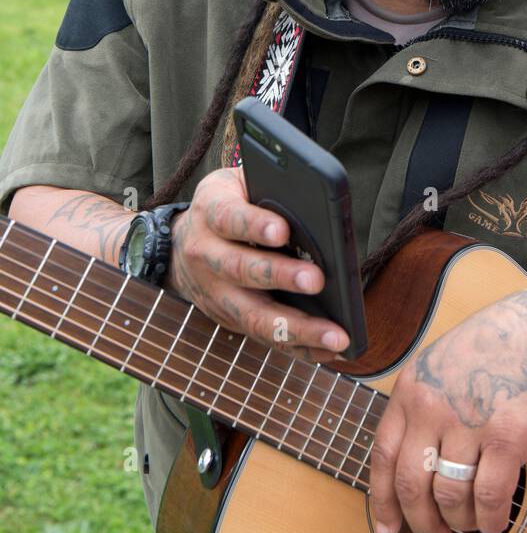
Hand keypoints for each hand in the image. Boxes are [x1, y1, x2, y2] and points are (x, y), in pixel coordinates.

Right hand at [167, 165, 348, 360]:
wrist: (183, 245)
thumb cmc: (229, 206)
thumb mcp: (238, 183)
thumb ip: (269, 185)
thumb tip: (315, 204)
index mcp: (210, 212)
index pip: (229, 218)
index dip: (254, 225)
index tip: (282, 230)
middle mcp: (206, 255)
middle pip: (241, 270)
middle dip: (280, 276)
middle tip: (318, 279)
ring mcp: (216, 295)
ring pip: (254, 316)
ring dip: (297, 328)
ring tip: (337, 334)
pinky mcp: (231, 321)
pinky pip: (265, 337)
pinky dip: (300, 346)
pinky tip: (332, 348)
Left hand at [368, 284, 526, 532]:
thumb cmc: (486, 352)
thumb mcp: (434, 370)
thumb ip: (418, 414)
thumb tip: (408, 477)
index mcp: (409, 391)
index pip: (383, 457)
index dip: (383, 501)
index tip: (389, 528)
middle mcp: (431, 406)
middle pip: (411, 484)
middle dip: (422, 522)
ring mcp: (468, 421)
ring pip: (450, 495)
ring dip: (460, 520)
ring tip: (470, 523)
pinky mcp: (506, 436)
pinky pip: (490, 495)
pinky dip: (490, 518)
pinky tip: (494, 521)